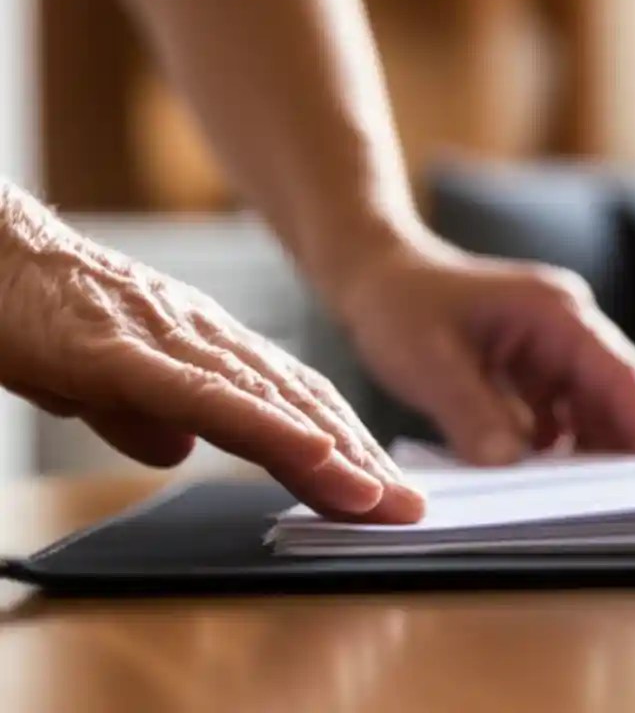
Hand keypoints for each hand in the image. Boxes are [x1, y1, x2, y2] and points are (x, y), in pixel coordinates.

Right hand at [0, 183, 420, 522]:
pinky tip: (315, 454)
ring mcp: (169, 343)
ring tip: (381, 499)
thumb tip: (176, 449)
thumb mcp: (101, 378)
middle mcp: (204, 340)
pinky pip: (209, 396)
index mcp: (203, 349)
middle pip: (300, 405)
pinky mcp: (123, 353)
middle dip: (360, 460)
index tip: (384, 494)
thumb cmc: (35, 311)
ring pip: (270, 403)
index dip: (344, 448)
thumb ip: (143, 410)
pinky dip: (269, 428)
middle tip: (410, 510)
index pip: (293, 404)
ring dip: (335, 453)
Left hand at [334, 237, 634, 464]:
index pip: (620, 374)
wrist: (374, 277)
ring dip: (601, 452)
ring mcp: (551, 349)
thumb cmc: (399, 306)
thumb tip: (512, 464)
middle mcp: (566, 328)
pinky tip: (560, 484)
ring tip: (612, 505)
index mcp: (555, 313)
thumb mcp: (428, 361)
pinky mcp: (533, 370)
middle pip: (618, 394)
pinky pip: (563, 415)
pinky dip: (565, 449)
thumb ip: (471, 413)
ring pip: (594, 408)